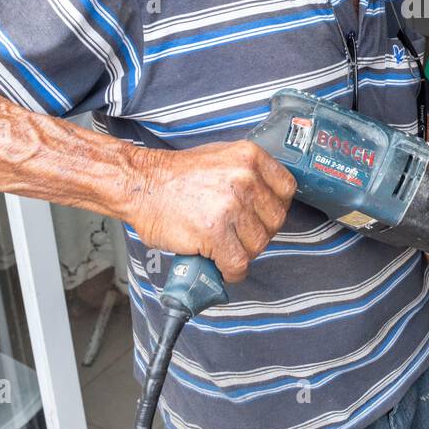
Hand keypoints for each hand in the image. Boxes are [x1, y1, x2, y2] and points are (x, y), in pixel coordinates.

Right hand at [125, 140, 295, 281]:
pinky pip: (238, 263)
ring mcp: (231, 206)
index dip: (275, 207)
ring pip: (258, 244)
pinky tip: (221, 266)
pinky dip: (231, 271)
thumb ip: (248, 173)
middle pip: (275, 220)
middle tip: (239, 235)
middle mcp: (245, 179)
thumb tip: (267, 198)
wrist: (142, 185)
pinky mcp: (215, 232)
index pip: (287, 189)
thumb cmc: (178, 175)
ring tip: (225, 247)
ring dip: (243, 252)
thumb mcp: (222, 157)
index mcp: (250, 157)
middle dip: (258, 232)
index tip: (263, 216)